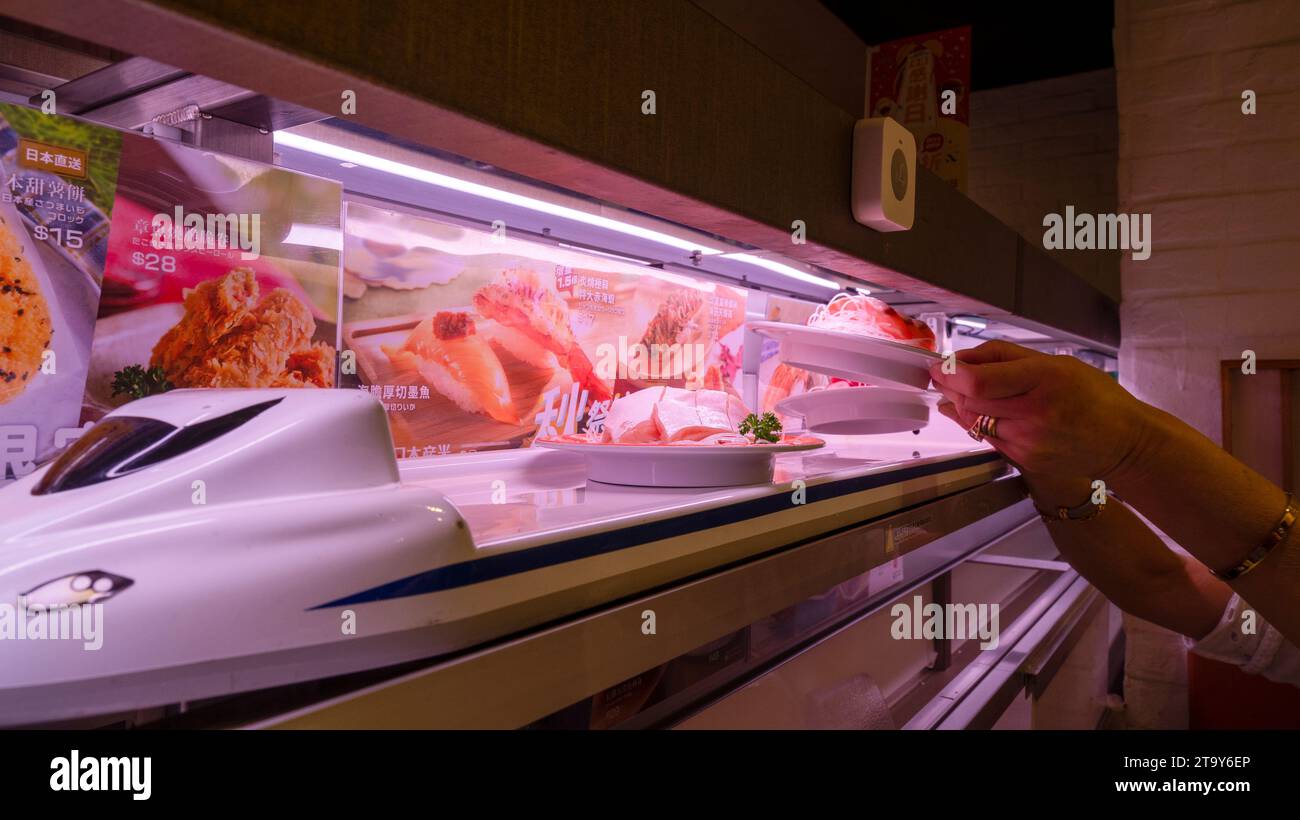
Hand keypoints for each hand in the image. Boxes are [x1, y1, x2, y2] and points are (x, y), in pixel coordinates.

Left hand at [929, 341, 1150, 481]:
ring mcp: (1029, 441)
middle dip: (949, 386)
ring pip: (974, 421)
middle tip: (941, 375)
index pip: (979, 380)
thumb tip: (961, 358)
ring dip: (960, 404)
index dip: (950, 373)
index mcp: (1046, 379)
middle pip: (971, 400)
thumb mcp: (1056, 362)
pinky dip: (977, 422)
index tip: (938, 365)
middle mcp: (1035, 412)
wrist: (1124, 442)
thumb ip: (1005, 356)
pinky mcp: (1026, 460)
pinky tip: (979, 411)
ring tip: (957, 391)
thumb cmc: (1093, 395)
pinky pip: (988, 438)